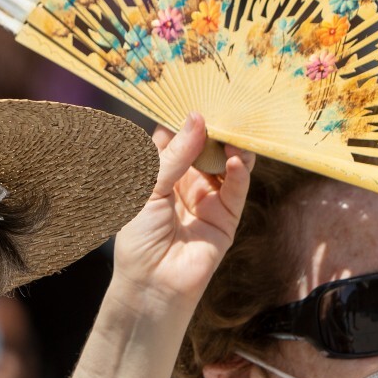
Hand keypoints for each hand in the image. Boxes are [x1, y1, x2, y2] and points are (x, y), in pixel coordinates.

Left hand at [109, 114, 251, 315]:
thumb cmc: (138, 237)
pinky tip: (235, 161)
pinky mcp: (227, 217)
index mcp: (158, 174)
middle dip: (213, 128)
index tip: (195, 93)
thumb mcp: (148, 187)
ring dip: (231, 148)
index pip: (175, 137)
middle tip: (224, 106)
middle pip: (205, 147)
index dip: (184, 118)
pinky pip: (236, 189)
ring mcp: (207, 198)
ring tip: (233, 134)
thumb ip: (174, 154)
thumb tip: (196, 118)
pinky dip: (238, 173)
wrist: (152, 284)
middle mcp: (184, 182)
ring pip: (225, 164)